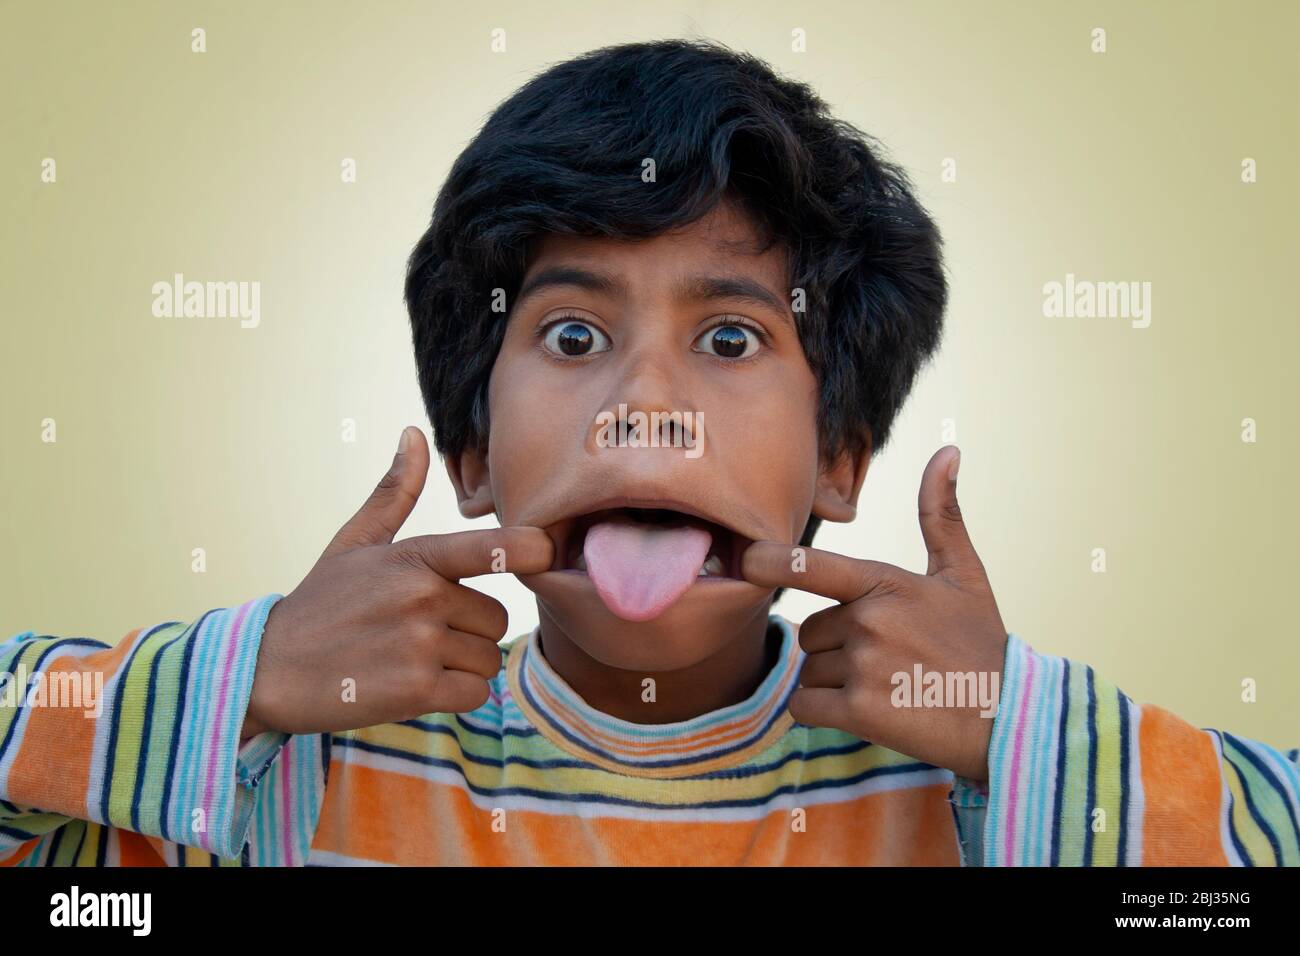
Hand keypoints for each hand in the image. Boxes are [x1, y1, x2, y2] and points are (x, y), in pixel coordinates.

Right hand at [242, 426, 552, 738]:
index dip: (529, 550)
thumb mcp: (355, 541)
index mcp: (415, 557)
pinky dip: (457, 696)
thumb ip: (395, 492)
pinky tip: (419, 687)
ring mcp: (421, 644)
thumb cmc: (320, 603)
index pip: (491, 547)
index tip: (545, 551)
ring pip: (488, 658)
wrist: (269, 669)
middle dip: (472, 630)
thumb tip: (413, 432)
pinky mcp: (417, 690)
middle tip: (425, 634)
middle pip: (497, 618)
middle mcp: (422, 596)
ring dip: (464, 666)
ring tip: (416, 660)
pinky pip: (475, 693)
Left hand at [741, 446, 1006, 781]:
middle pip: (811, 632)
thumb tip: (947, 451)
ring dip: (833, 681)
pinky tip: (865, 711)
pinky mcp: (859, 712)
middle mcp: (869, 620)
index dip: (769, 562)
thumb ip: (941, 514)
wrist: (1008, 717)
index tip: (748, 560)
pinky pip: (805, 706)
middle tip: (886, 659)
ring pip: (809, 670)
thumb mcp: (963, 574)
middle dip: (835, 646)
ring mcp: (863, 666)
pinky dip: (822, 712)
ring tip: (886, 685)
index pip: (810, 566)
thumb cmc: (980, 642)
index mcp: (885, 583)